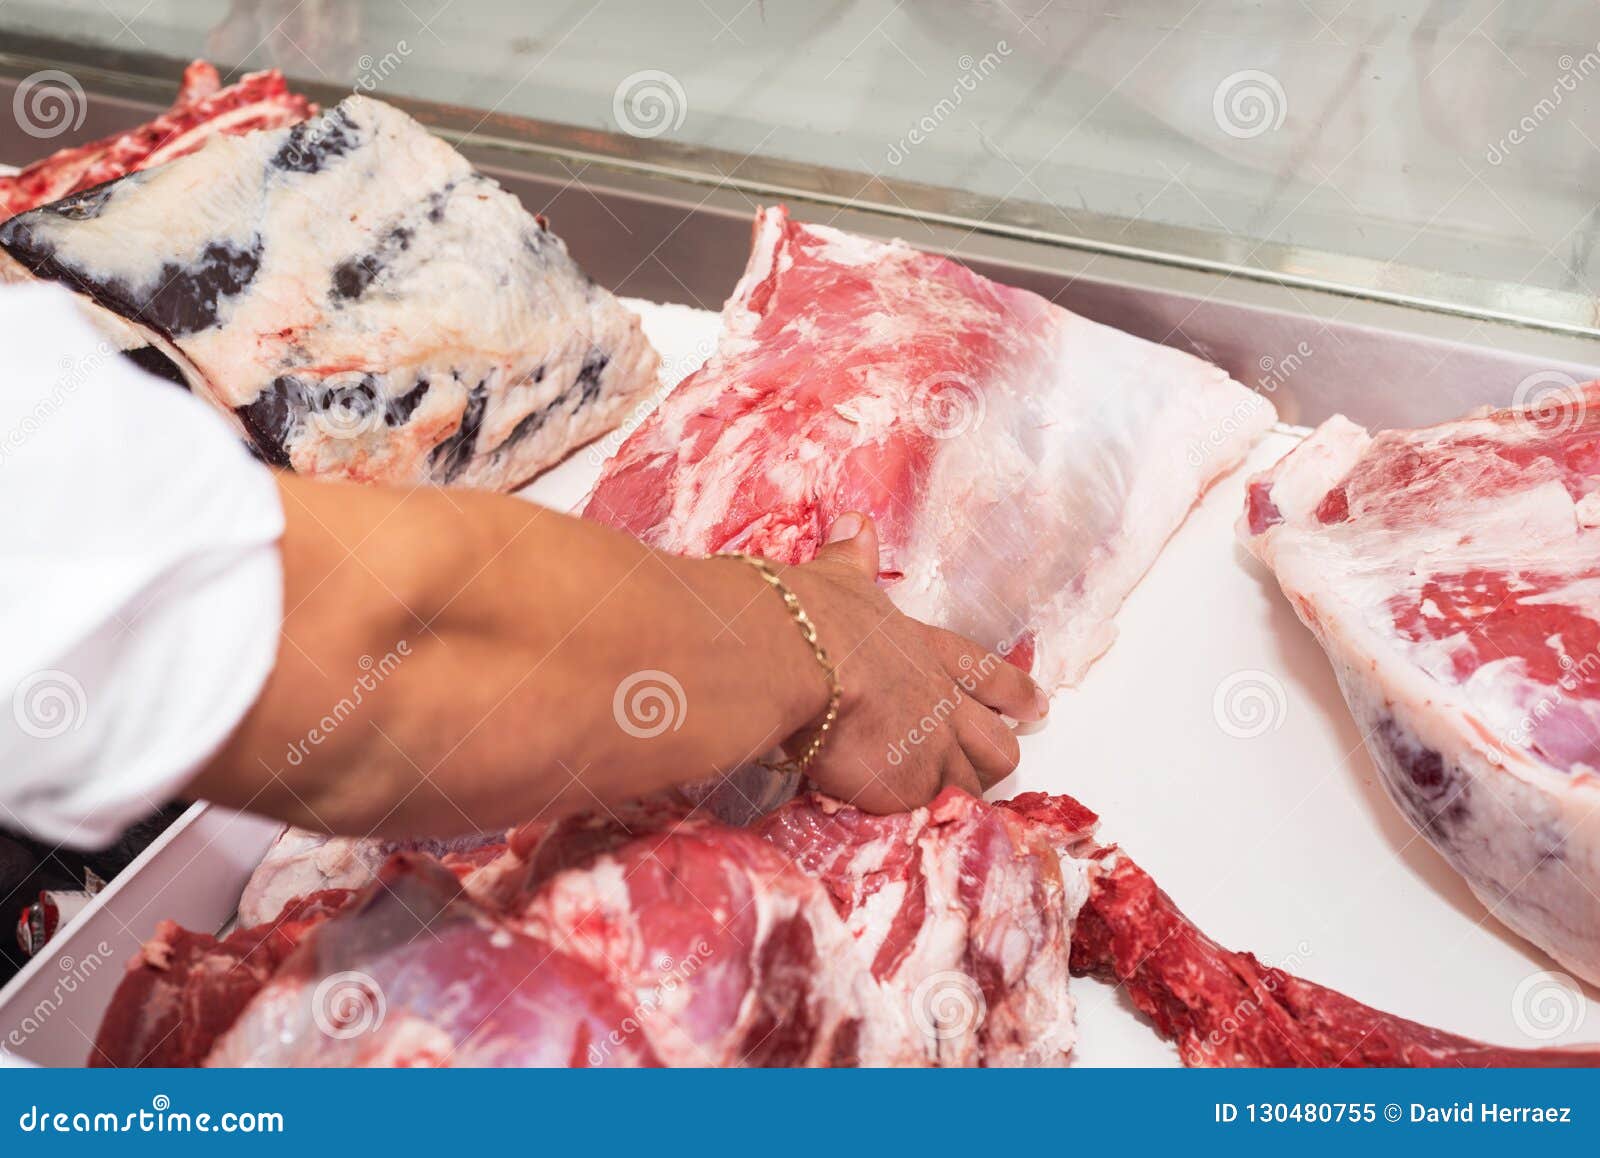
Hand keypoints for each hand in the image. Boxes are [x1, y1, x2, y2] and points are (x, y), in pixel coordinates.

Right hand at [781, 512, 1048, 811]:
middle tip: (986, 764)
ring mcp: (931, 748)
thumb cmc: (814, 615)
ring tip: (944, 802)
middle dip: (996, 755)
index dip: (1014, 692)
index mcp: (924, 651)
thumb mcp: (838, 579)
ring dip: (961, 793)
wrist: (799, 655)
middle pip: (998, 742)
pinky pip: (935, 815)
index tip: (1038, 706)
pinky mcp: (911, 787)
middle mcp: (939, 702)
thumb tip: (855, 523)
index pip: (983, 673)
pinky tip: (915, 827)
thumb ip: (851, 559)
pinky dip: (927, 821)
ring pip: (974, 783)